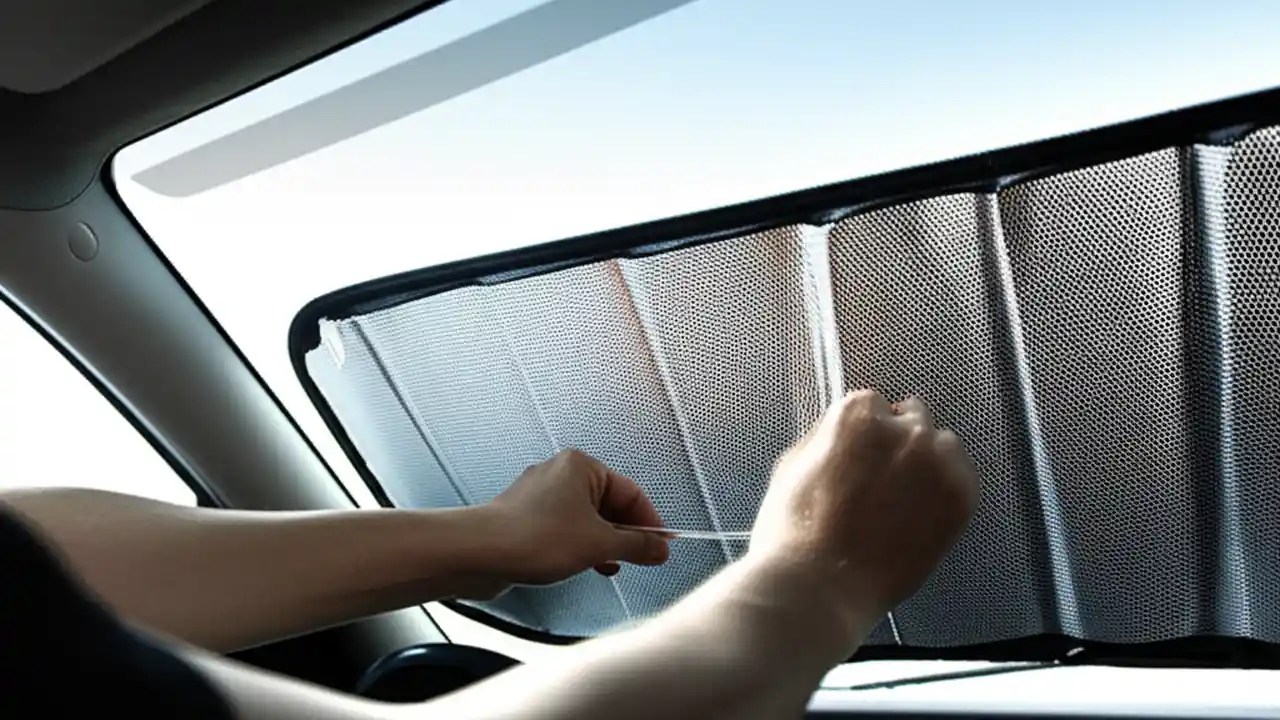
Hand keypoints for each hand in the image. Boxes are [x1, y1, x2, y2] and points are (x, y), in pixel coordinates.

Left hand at [484, 449, 670, 584]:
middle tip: (638, 558)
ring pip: (587, 519)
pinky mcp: (527, 518)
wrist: (480, 553)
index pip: (632, 492)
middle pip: (609, 504)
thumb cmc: (530, 537)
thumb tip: (659, 549)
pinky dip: (579, 546)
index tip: (661, 545)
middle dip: (624, 535)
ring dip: (602, 544)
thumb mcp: (599, 545)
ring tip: (608, 565)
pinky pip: (565, 529)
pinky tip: (582, 565)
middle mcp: (560, 475)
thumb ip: (636, 546)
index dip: (650, 522)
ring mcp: (541, 496)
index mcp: (581, 467)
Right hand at [749, 389, 978, 625]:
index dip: (863, 434)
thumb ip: (828, 437)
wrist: (820, 587)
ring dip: (926, 464)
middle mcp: (903, 430)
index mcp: (857, 413)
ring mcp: (936, 463)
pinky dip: (946, 492)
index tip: (859, 457)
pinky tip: (919, 516)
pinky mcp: (960, 498)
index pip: (872, 405)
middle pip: (912, 418)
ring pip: (943, 446)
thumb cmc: (794, 531)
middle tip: (880, 481)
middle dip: (897, 443)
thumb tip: (848, 435)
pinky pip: (962, 479)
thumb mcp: (793, 466)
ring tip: (901, 502)